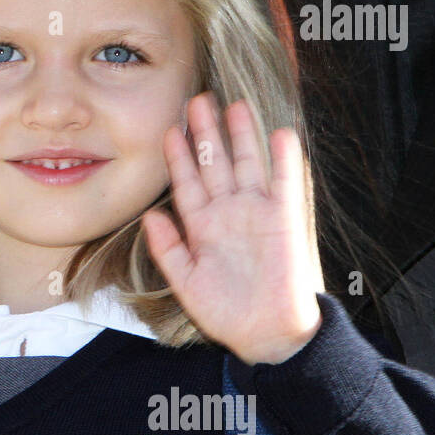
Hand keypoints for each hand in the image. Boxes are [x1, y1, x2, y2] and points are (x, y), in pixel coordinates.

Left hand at [142, 93, 322, 364]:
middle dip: (206, 133)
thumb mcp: (185, 282)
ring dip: (241, 136)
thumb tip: (149, 216)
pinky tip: (280, 133)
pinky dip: (284, 159)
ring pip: (247, 164)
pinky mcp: (285, 218)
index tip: (168, 131)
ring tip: (234, 105)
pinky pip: (285, 182)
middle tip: (197, 100)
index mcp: (202, 226)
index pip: (187, 183)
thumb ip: (167, 248)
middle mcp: (228, 212)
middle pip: (215, 164)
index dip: (179, 157)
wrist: (267, 334)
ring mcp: (257, 212)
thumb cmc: (225, 312)